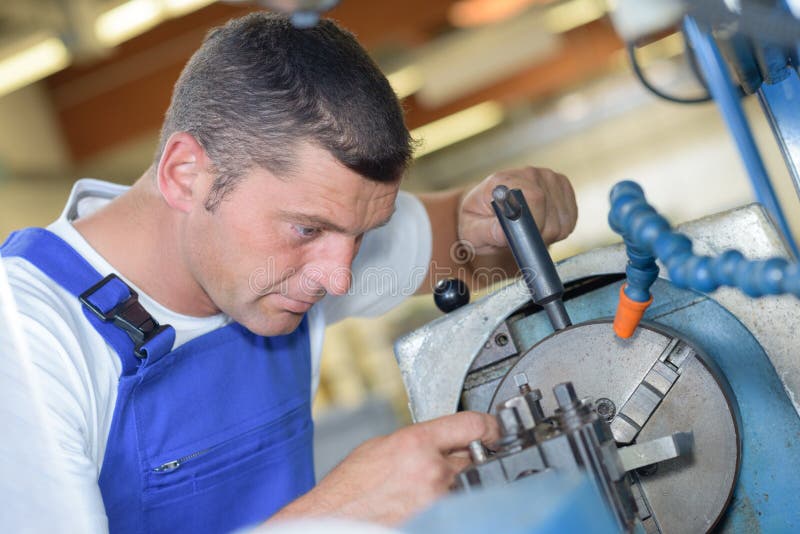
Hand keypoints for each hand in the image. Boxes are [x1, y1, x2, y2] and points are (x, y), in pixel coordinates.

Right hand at [270, 411, 498, 525]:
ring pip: (462, 484)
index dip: (489, 425)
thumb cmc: (348, 490)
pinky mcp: (437, 520)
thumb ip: (416, 440)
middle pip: (471, 456)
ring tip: (418, 489)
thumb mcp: (380, 447)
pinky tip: (418, 503)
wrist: (333, 521)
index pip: (472, 424)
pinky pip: (451, 505)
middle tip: (441, 464)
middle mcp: (432, 471)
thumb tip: (441, 439)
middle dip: (462, 458)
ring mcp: (437, 500)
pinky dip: (442, 503)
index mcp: (416, 443)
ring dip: (450, 484)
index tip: (495, 428)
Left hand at [458, 167, 576, 254]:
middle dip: (538, 235)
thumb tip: (504, 232)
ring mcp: (548, 177)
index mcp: (503, 180)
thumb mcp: (472, 231)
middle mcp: (528, 173)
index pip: (535, 198)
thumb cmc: (477, 221)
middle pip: (552, 214)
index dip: (534, 225)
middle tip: (520, 238)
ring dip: (549, 234)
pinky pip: (571, 220)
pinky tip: (541, 226)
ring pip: (563, 221)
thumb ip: (487, 231)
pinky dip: (559, 230)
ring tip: (528, 231)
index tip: (521, 240)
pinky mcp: (562, 186)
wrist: (486, 212)